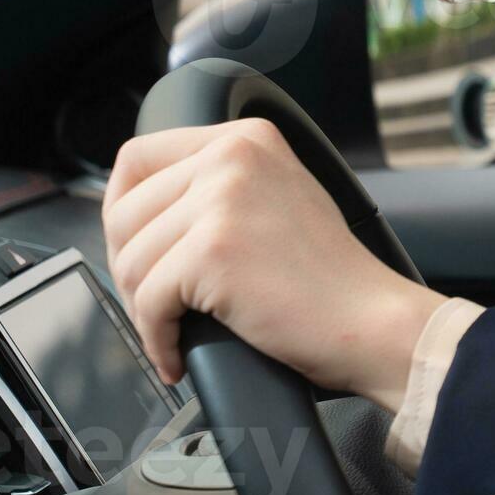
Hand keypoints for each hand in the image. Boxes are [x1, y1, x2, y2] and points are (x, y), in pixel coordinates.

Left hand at [101, 119, 438, 408]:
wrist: (373, 322)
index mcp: (245, 138)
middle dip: (129, 270)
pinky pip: (149, 302)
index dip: (121, 211)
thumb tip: (140, 209)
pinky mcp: (212, 252)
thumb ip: (220, 186)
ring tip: (172, 331)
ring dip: (143, 310)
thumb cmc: (329, 281)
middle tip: (156, 306)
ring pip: (131, 262)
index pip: (137, 158)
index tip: (132, 250)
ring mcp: (222, 201)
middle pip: (123, 213)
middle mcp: (231, 156)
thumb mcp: (276, 197)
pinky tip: (176, 356)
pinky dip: (156, 340)